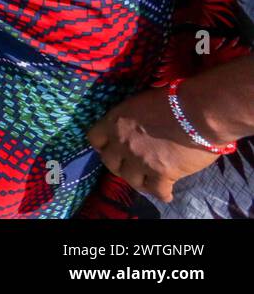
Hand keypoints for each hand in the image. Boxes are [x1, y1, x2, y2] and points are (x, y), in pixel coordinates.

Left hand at [87, 85, 222, 202]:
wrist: (199, 112)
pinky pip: (156, 191)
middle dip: (119, 165)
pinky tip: (166, 193)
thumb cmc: (173, 100)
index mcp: (115, 121)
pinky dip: (162, 193)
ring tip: (147, 181)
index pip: (94, 139)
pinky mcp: (161, 173)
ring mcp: (140, 159)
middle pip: (110, 163)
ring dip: (139, 181)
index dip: (103, 145)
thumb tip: (135, 128)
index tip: (112, 148)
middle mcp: (122, 142)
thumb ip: (131, 119)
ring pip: (130, 179)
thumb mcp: (140, 103)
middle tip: (130, 166)